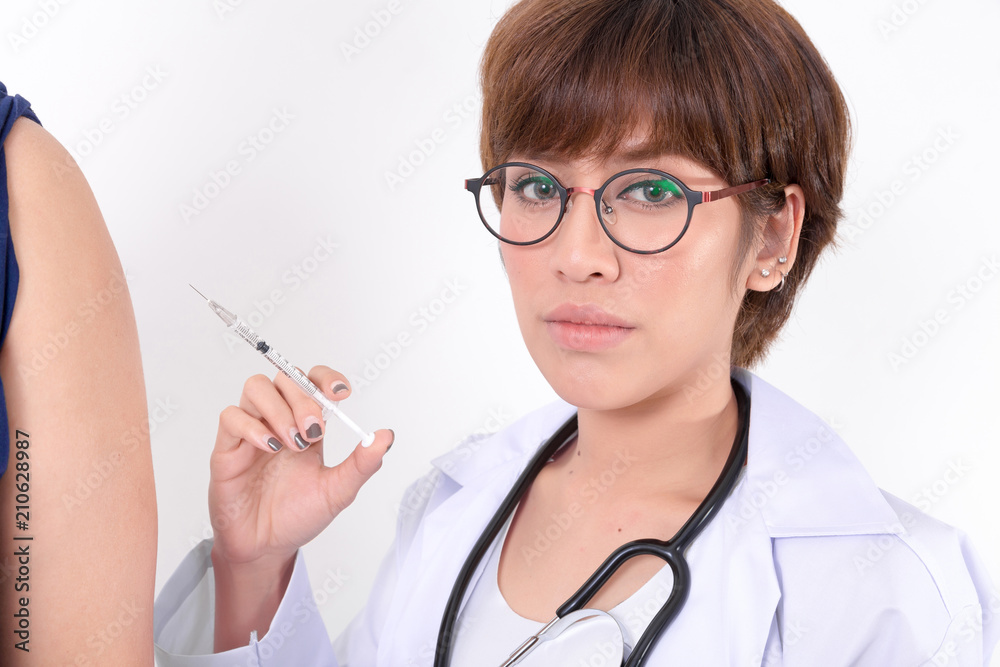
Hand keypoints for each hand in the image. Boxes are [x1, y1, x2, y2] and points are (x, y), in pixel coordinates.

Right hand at [208, 365, 392, 573]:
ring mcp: (251, 432)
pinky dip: (252, 426)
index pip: (311, 381)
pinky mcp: (227, 449)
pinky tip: (270, 448)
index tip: (340, 393)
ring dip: (279, 409)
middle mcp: (278, 422)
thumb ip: (362, 464)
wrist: (266, 548)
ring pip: (256, 387)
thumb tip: (386, 436)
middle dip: (305, 399)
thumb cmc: (297, 517)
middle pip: (286, 378)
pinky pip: (231, 417)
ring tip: (292, 443)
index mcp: (306, 426)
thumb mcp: (338, 491)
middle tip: (314, 432)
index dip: (325, 378)